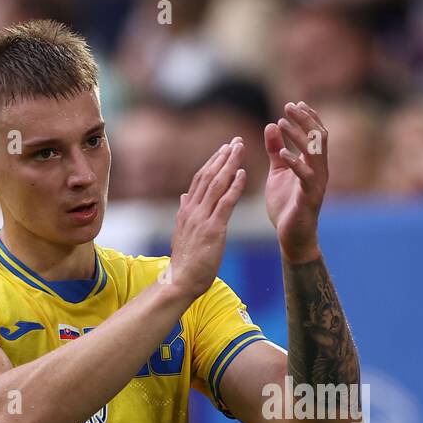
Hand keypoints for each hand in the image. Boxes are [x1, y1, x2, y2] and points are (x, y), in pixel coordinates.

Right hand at [168, 138, 246, 300]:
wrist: (180, 280)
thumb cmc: (185, 261)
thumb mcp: (182, 233)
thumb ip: (184, 213)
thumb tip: (184, 197)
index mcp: (187, 210)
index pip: (200, 180)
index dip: (212, 163)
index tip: (223, 149)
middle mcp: (193, 210)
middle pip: (208, 176)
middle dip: (223, 157)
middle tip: (235, 142)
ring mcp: (202, 219)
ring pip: (216, 185)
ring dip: (229, 164)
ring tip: (240, 149)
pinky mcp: (212, 230)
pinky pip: (225, 203)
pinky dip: (233, 187)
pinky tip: (242, 174)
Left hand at [265, 101, 327, 262]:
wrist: (292, 237)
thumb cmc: (286, 205)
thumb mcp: (278, 172)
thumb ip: (276, 150)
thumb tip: (271, 126)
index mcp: (313, 163)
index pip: (316, 134)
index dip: (307, 117)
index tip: (294, 103)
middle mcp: (319, 171)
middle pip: (318, 138)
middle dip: (305, 120)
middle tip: (289, 106)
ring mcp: (317, 184)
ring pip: (314, 153)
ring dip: (299, 136)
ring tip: (282, 122)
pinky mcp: (310, 198)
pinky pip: (305, 177)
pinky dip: (294, 163)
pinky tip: (282, 153)